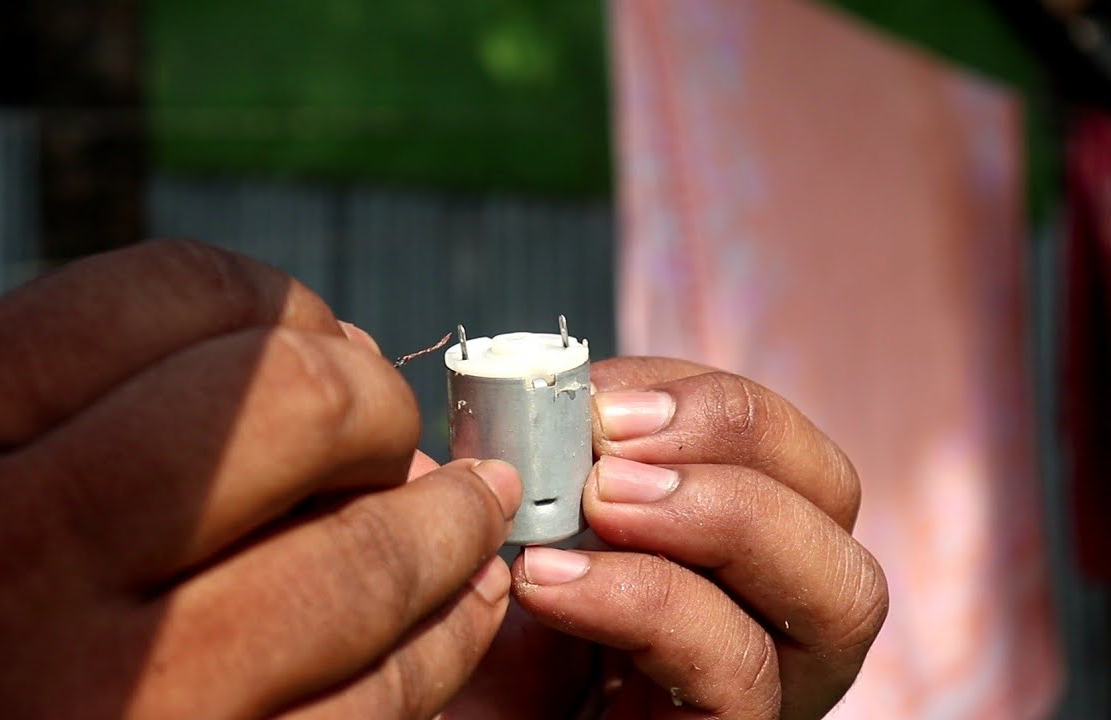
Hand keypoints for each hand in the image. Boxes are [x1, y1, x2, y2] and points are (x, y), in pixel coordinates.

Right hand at [0, 240, 521, 718]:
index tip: (316, 342)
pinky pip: (379, 703)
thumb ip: (65, 400)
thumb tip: (320, 356)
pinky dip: (445, 640)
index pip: (171, 293)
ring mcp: (113, 700)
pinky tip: (459, 608)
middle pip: (290, 402)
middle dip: (375, 399)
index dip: (280, 304)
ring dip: (449, 518)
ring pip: (363, 559)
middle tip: (386, 430)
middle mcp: (3, 568)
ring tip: (470, 506)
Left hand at [440, 358, 887, 718]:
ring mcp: (769, 688)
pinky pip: (739, 670)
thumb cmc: (468, 648)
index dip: (695, 396)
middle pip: (836, 493)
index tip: (591, 394)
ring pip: (840, 588)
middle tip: (609, 435)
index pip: (776, 440)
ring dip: (718, 513)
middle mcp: (773, 613)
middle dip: (732, 432)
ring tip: (599, 501)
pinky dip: (648, 602)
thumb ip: (534, 461)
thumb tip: (521, 386)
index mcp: (729, 544)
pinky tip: (549, 584)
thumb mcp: (504, 532)